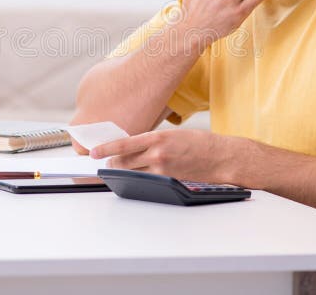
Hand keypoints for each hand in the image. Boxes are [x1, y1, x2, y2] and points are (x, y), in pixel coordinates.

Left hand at [90, 129, 231, 183]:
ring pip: (133, 173)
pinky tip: (140, 177)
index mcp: (158, 137)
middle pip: (124, 161)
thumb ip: (152, 140)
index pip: (124, 143)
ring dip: (125, 173)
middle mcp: (158, 153)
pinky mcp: (169, 181)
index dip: (106, 149)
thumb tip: (133, 148)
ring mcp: (163, 169)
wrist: (221, 157)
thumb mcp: (173, 134)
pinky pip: (147, 181)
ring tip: (123, 170)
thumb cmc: (200, 143)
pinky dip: (140, 179)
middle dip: (114, 163)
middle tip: (110, 162)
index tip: (94, 152)